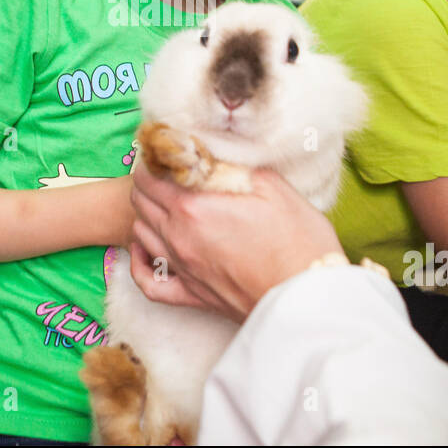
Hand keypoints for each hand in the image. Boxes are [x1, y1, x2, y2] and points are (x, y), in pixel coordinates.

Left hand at [127, 158, 343, 322]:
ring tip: (164, 203)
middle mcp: (179, 236)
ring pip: (140, 232)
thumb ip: (235, 166)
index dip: (155, 157)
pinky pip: (148, 282)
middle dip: (149, 181)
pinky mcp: (191, 295)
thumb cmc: (298, 241)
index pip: (150, 174)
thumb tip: (215, 152)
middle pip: (140, 200)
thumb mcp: (272, 187)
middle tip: (168, 172)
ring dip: (147, 213)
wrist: (306, 298)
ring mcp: (182, 268)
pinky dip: (140, 263)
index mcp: (194, 207)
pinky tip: (148, 249)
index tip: (169, 150)